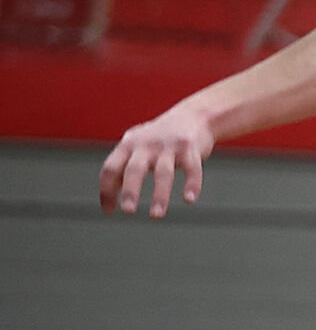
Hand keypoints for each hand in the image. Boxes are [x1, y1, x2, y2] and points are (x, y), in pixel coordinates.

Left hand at [99, 104, 214, 216]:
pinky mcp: (190, 148)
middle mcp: (147, 144)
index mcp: (128, 145)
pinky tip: (189, 199)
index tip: (110, 210)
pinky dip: (192, 184)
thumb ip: (123, 167)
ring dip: (160, 195)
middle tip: (127, 210)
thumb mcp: (137, 146)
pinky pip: (192, 168)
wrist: (194, 115)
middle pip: (135, 169)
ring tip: (156, 215)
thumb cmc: (160, 137)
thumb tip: (108, 198)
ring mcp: (169, 145)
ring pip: (164, 172)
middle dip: (130, 190)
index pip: (111, 168)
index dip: (106, 190)